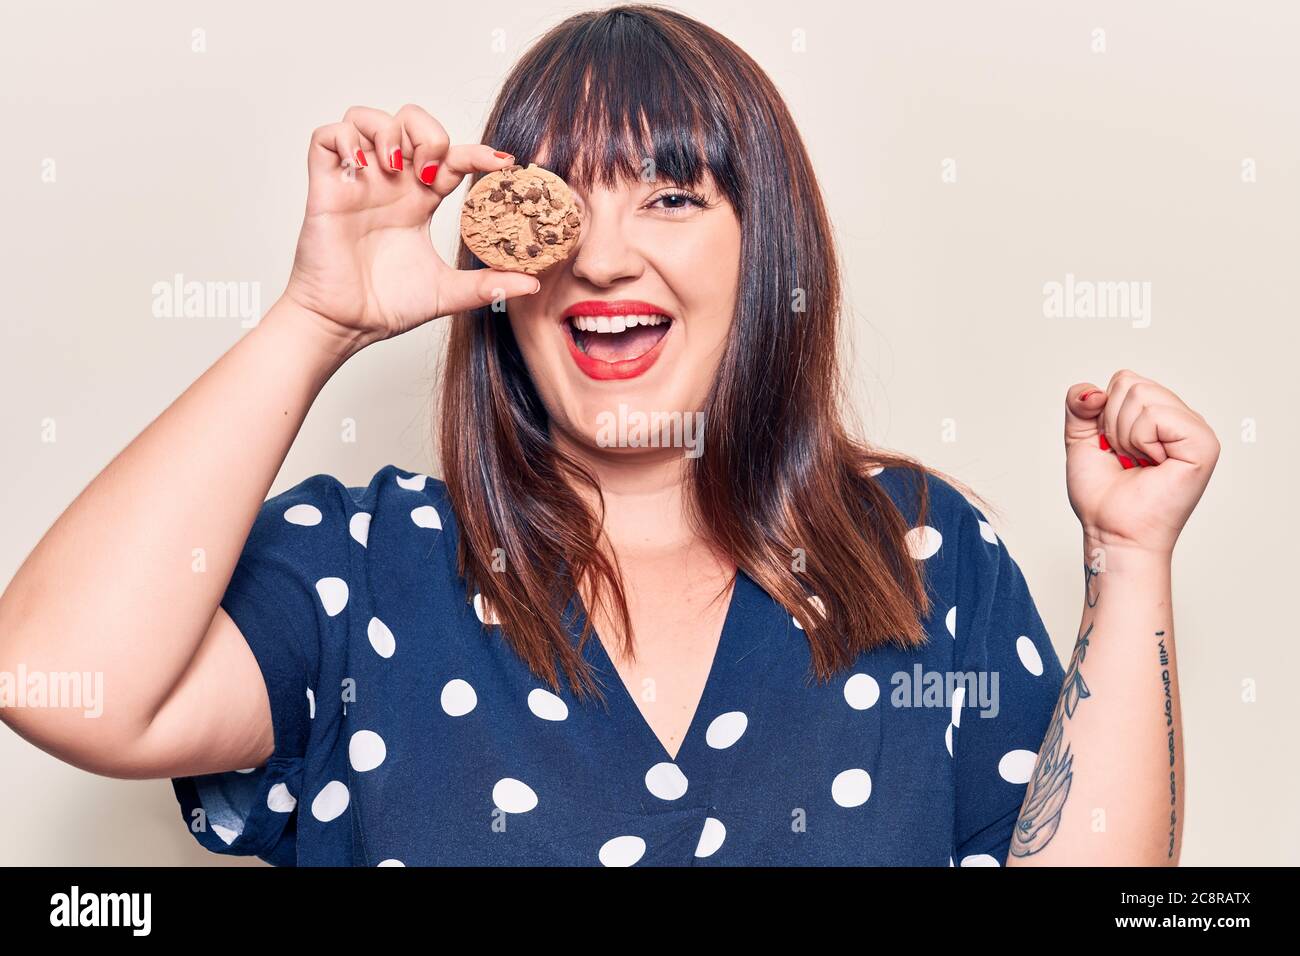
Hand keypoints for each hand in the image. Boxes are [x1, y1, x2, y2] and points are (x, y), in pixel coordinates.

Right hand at [281, 103, 538, 348]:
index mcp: (420, 201)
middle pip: (409, 121)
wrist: (345, 325)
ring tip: (395, 167)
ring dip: (388, 131)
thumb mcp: (448, 292)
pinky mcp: (325, 186)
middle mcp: (390, 184)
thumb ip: (488, 285)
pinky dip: (344, 139)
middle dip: (427, 133)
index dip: (477, 153)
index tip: (502, 164)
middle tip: (429, 171)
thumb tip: (532, 284)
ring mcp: (357, 182)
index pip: (451, 157)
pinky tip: (362, 167)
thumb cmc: (387, 307)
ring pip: (367, 119)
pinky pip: (327, 136)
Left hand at [1064, 369, 1219, 557]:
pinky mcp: (1203, 444)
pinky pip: (1158, 415)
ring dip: (1126, 435)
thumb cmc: (1102, 494)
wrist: (1111, 530)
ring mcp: (1195, 429)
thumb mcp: (1079, 439)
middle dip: (1112, 423)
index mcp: (1157, 414)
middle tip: (1126, 457)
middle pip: (1130, 383)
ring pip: (1141, 395)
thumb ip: (1078, 405)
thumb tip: (1093, 390)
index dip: (1103, 414)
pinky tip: (1153, 463)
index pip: (1123, 380)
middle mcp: (1179, 418)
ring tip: (1138, 461)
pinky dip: (1142, 440)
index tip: (1112, 447)